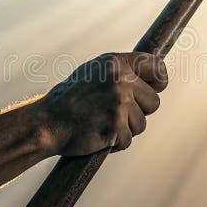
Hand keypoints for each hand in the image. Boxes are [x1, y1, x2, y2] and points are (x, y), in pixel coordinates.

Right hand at [39, 52, 167, 155]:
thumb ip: (121, 72)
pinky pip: (128, 140)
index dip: (159, 82)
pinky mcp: (115, 127)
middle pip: (154, 102)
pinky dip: (115, 142)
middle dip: (139, 112)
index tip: (155, 89)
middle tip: (115, 112)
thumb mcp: (95, 72)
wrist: (48, 122)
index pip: (157, 68)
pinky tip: (97, 134)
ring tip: (102, 122)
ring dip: (125, 129)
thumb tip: (150, 78)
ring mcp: (118, 104)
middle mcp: (120, 80)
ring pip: (142, 124)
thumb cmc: (71, 98)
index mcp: (116, 63)